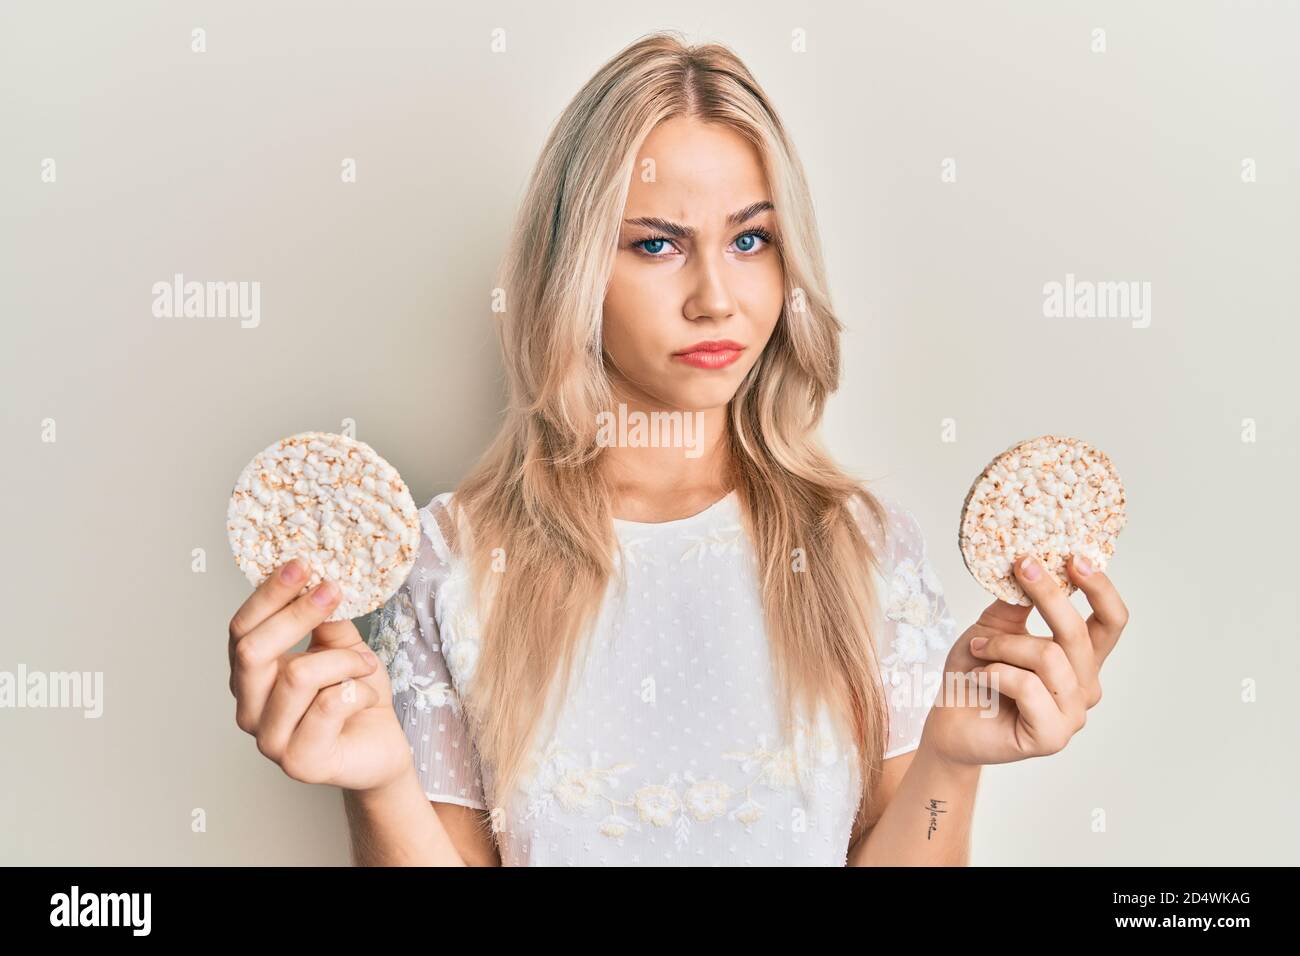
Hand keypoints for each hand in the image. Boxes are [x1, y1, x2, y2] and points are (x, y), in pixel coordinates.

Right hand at [228, 558, 411, 791]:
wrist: (381, 747)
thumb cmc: (355, 697)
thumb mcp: (341, 646)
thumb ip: (324, 621)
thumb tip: (318, 582)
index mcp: (250, 677)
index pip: (241, 630)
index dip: (269, 595)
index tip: (301, 564)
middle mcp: (249, 710)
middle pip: (252, 651)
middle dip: (296, 614)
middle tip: (333, 590)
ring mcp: (270, 741)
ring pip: (298, 675)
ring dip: (343, 660)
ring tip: (366, 663)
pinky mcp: (301, 763)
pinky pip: (330, 705)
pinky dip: (359, 689)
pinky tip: (367, 694)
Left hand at [919, 552, 1129, 766]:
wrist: (949, 720)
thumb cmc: (974, 673)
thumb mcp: (994, 626)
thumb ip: (1018, 602)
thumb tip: (1034, 564)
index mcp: (1080, 658)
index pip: (1112, 621)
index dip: (1100, 589)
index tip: (1073, 558)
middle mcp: (1084, 685)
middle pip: (1079, 633)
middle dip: (1048, 595)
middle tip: (1021, 567)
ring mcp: (1072, 714)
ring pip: (1048, 656)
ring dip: (1004, 645)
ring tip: (978, 649)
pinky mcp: (1052, 736)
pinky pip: (1028, 687)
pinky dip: (996, 673)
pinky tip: (980, 677)